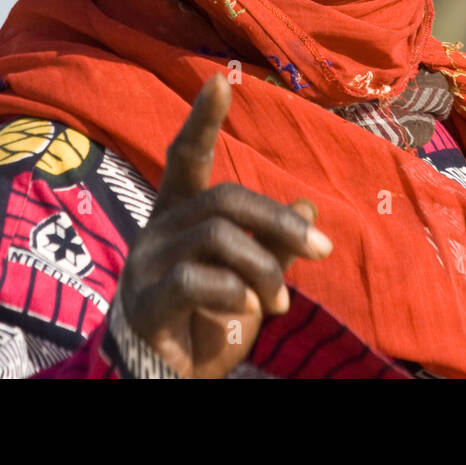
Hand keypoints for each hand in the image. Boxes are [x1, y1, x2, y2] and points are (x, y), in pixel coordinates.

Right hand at [119, 74, 332, 377]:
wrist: (170, 383)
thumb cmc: (207, 326)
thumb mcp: (252, 282)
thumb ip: (273, 245)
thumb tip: (308, 206)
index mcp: (179, 217)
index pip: (186, 159)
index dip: (201, 121)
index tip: (219, 81)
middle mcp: (158, 231)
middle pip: (224, 199)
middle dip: (279, 221)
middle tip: (321, 250)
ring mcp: (147, 265)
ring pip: (217, 236)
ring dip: (263, 267)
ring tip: (279, 301)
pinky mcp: (144, 303)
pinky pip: (196, 279)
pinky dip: (233, 292)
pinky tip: (246, 311)